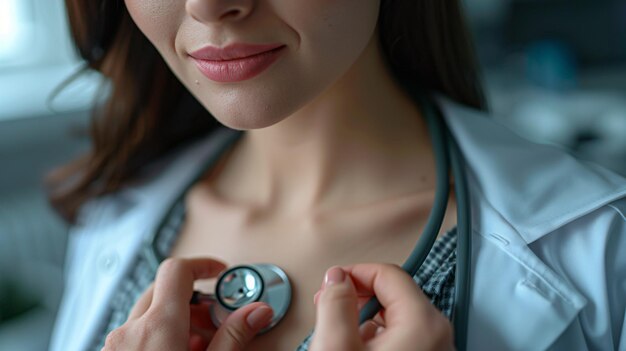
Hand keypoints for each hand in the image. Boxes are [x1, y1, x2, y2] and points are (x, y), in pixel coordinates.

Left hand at [101, 258, 272, 350]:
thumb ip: (234, 337)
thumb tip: (257, 311)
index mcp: (157, 328)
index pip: (176, 270)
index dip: (202, 264)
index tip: (220, 273)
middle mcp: (129, 332)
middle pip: (161, 290)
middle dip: (191, 298)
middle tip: (213, 318)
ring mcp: (114, 346)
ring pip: (147, 313)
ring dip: (174, 319)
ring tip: (198, 345)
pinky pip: (134, 334)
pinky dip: (156, 335)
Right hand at [310, 264, 453, 350]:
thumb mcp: (337, 348)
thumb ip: (335, 305)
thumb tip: (336, 279)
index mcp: (423, 324)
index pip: (389, 273)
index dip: (355, 272)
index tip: (332, 281)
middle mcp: (439, 336)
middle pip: (395, 294)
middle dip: (359, 295)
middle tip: (331, 303)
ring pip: (399, 318)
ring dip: (367, 317)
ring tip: (340, 331)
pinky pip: (404, 339)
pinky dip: (380, 336)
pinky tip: (358, 348)